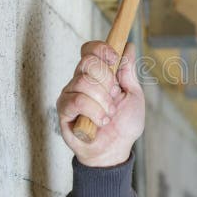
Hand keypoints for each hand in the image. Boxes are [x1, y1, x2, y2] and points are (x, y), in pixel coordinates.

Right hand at [56, 42, 144, 166]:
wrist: (115, 150)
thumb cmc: (124, 124)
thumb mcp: (133, 94)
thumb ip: (128, 71)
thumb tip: (129, 47)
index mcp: (97, 75)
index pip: (90, 50)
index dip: (101, 49)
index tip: (114, 58)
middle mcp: (80, 81)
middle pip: (87, 62)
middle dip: (106, 80)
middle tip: (114, 96)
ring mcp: (70, 95)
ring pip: (83, 82)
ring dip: (103, 100)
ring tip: (109, 114)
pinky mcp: (64, 111)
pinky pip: (76, 101)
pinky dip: (94, 112)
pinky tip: (101, 122)